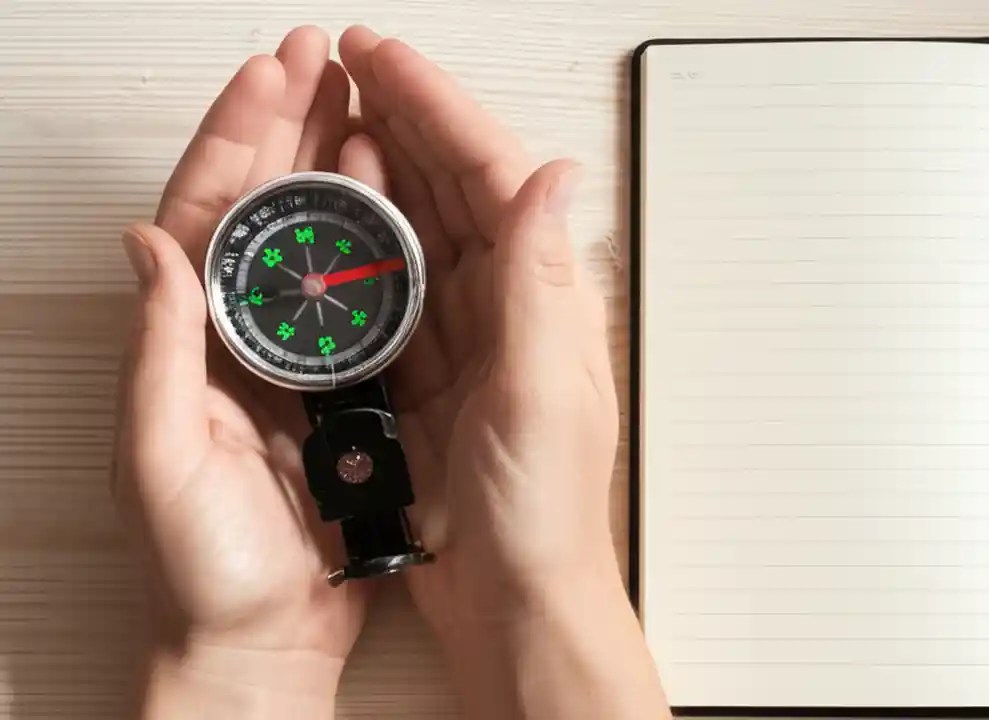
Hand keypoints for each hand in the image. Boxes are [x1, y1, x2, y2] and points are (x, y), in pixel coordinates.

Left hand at [112, 27, 388, 716]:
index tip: (276, 72)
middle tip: (328, 62)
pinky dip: (378, 246)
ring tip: (364, 106)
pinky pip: (361, 301)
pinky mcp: (342, 391)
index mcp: (184, 341)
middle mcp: (236, 338)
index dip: (239, 131)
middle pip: (262, 207)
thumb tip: (149, 244)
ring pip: (315, 242)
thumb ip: (157, 353)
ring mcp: (293, 360)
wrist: (265, 641)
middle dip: (291, 124)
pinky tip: (399, 207)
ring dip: (335, 168)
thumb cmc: (204, 569)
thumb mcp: (160, 458)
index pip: (207, 210)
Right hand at [336, 26, 619, 630]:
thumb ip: (540, 283)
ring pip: (420, 230)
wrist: (514, 600)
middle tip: (352, 64)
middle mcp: (510, 308)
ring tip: (341, 115)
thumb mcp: (543, 392)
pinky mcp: (429, 378)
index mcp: (545, 299)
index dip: (439, 106)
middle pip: (454, 188)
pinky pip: (393, 292)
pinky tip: (340, 219)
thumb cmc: (545, 512)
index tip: (385, 59)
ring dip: (382, 168)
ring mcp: (467, 341)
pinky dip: (366, 247)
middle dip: (407, 117)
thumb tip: (554, 174)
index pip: (492, 175)